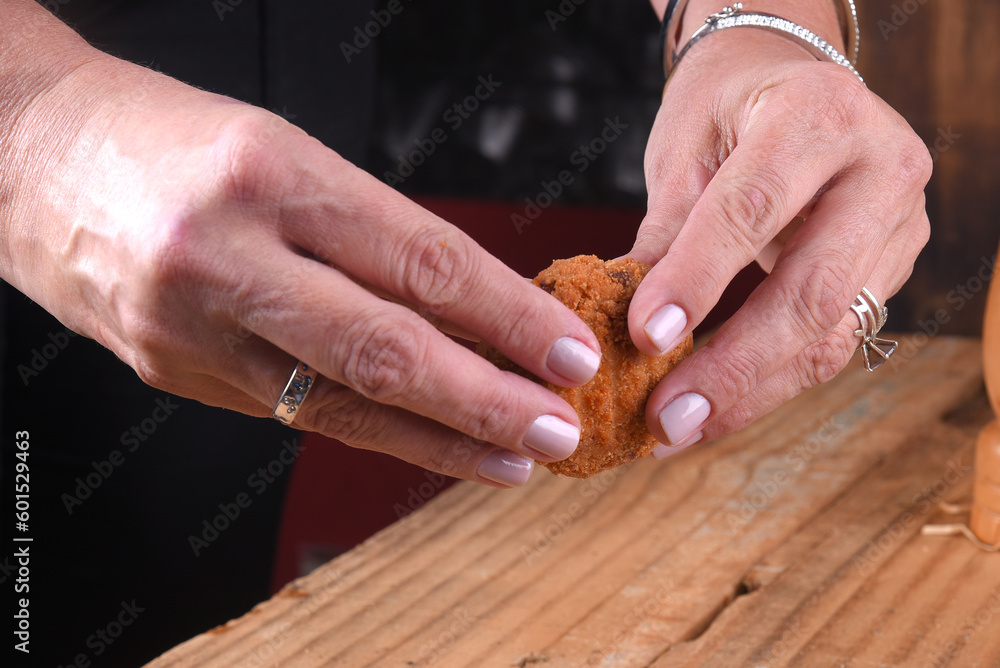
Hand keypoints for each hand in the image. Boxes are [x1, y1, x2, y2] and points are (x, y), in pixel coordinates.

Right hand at [1, 49, 602, 486]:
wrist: (29, 154)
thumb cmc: (174, 142)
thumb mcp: (286, 153)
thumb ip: (373, 236)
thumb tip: (479, 310)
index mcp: (270, 176)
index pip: (420, 260)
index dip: (508, 315)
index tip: (569, 352)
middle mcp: (225, 257)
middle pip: (384, 349)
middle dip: (486, 401)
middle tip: (560, 428)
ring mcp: (189, 328)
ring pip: (339, 404)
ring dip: (438, 440)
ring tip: (512, 459)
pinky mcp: (171, 374)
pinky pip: (291, 411)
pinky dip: (369, 431)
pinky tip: (424, 443)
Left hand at [627, 28, 931, 449]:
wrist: (789, 86)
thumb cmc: (726, 109)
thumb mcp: (684, 149)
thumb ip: (666, 233)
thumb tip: (629, 329)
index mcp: (818, 115)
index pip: (754, 209)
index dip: (697, 278)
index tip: (643, 336)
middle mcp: (880, 170)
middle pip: (812, 290)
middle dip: (733, 366)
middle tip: (666, 420)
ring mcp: (899, 224)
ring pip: (829, 333)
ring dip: (749, 392)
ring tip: (679, 429)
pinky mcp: (891, 269)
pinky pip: (832, 341)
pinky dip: (769, 381)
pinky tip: (715, 408)